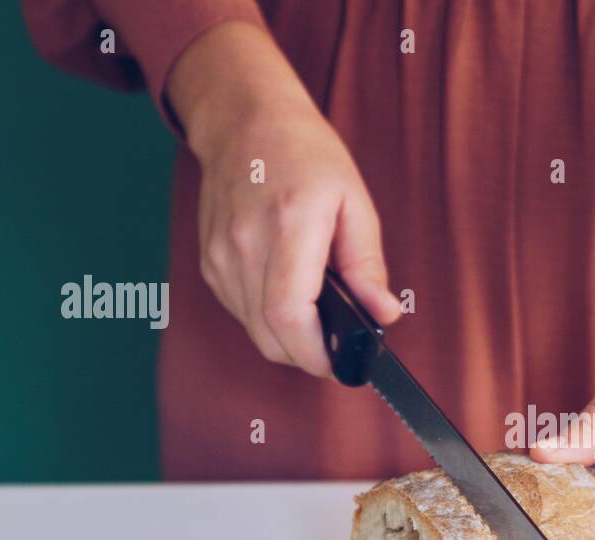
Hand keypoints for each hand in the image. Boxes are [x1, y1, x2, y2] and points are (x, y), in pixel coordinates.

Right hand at [166, 23, 400, 375]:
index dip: (317, 355)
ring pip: (256, 332)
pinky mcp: (210, 265)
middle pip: (271, 337)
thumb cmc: (304, 154)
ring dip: (290, 339)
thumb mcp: (354, 200)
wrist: (242, 121)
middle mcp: (244, 245)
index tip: (343, 364)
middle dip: (309, 356)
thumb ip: (367, 265)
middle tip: (340, 347)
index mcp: (288, 226)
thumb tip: (384, 315)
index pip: (290, 316)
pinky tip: (291, 293)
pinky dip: (270, 319)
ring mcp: (220, 257)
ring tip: (319, 313)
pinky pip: (243, 314)